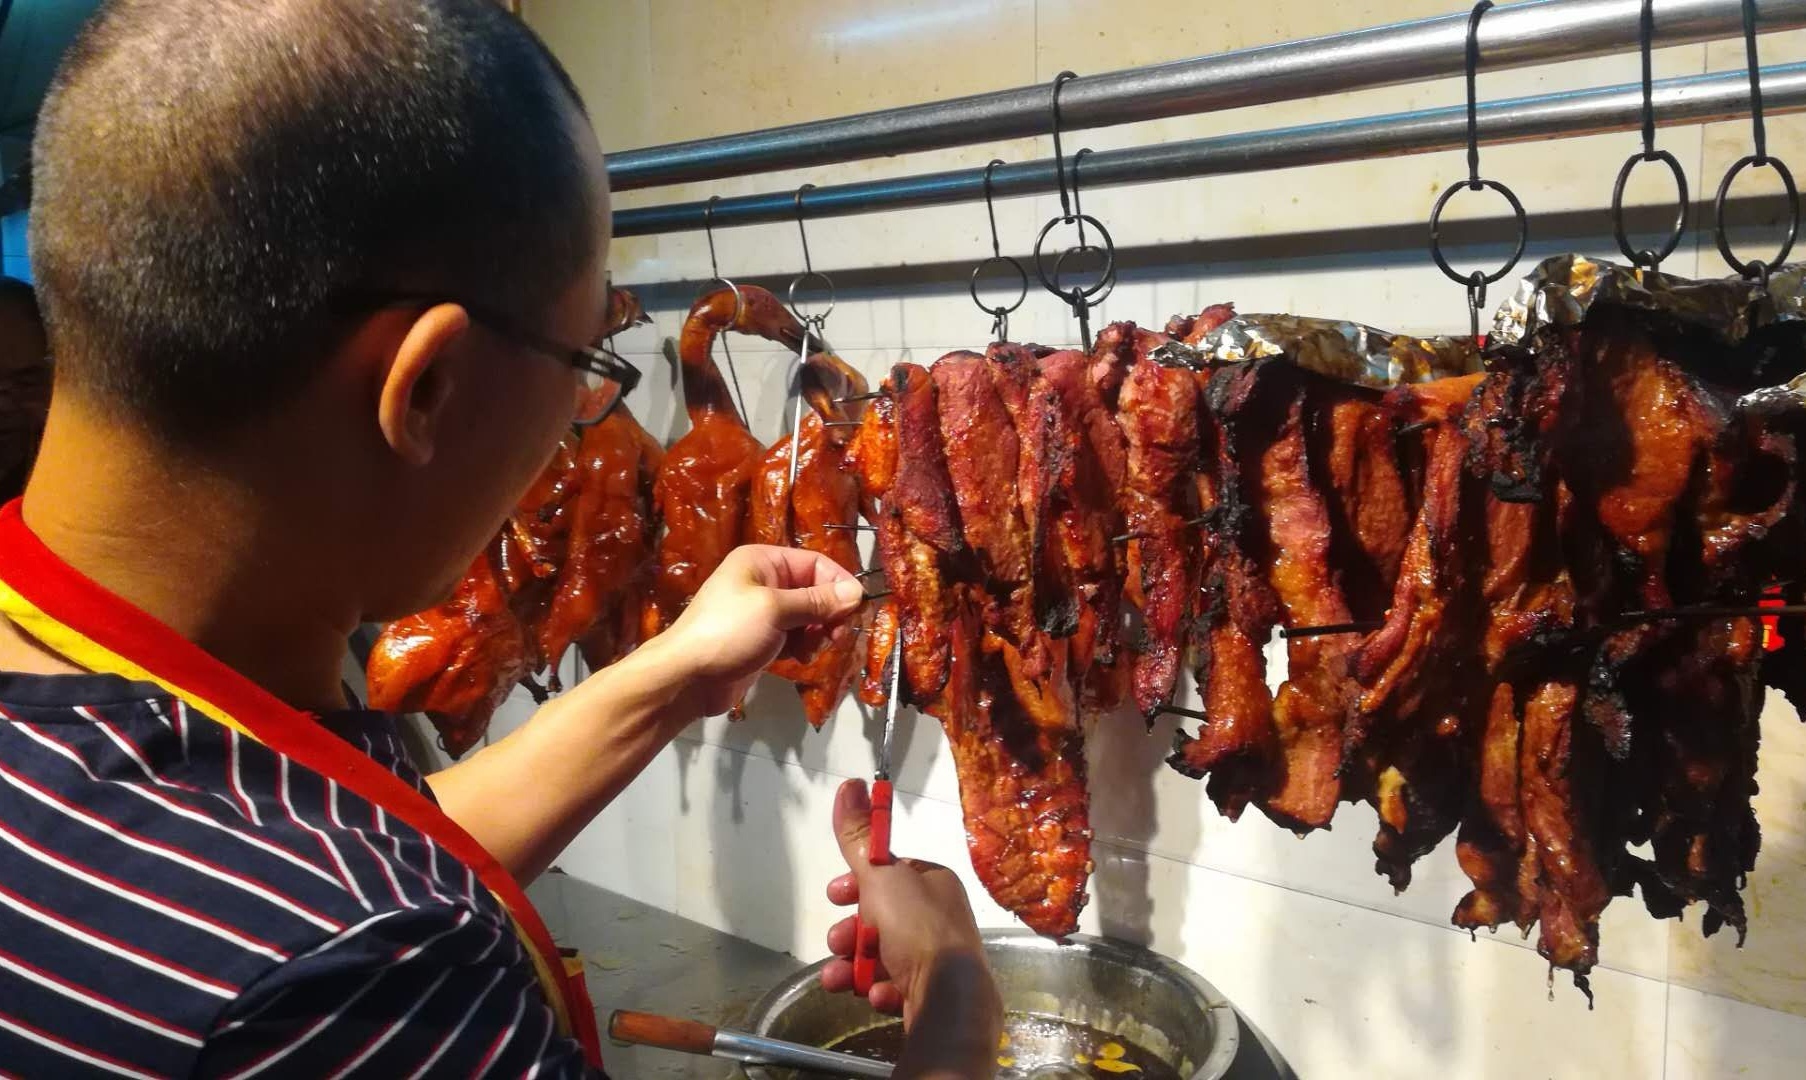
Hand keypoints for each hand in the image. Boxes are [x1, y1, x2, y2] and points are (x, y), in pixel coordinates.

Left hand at [653, 544, 864, 716]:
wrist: (687, 677)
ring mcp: (764, 613)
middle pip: (816, 591)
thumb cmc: (727, 632)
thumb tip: (856, 592)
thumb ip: (817, 601)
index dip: (839, 584)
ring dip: (818, 633)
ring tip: (810, 649)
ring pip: (809, 617)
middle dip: (830, 613)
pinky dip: (804, 647)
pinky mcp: (763, 640)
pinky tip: (799, 659)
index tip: (856, 609)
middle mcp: (765, 582)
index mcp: (763, 561)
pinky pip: (797, 637)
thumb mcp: (775, 610)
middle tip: (837, 636)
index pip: (816, 564)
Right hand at [821, 780, 990, 1025]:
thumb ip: (859, 835)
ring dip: (852, 963)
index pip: (890, 873)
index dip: (858, 882)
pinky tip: (873, 994)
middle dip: (850, 929)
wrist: (948, 1000)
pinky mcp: (931, 994)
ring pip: (881, 954)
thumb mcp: (881, 874)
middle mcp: (940, 917)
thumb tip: (850, 784)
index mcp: (935, 883)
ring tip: (838, 976)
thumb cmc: (917, 929)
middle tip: (837, 940)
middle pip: (881, 916)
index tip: (834, 894)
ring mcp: (937, 959)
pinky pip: (893, 986)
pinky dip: (876, 988)